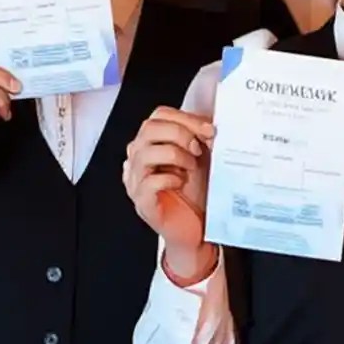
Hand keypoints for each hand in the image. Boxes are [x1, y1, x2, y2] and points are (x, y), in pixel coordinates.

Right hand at [124, 107, 215, 281]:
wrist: (194, 228)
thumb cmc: (193, 193)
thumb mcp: (199, 158)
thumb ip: (199, 138)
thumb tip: (208, 125)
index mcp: (150, 143)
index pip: (158, 115)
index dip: (184, 118)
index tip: (208, 129)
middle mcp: (137, 159)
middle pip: (149, 129)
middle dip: (180, 134)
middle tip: (198, 148)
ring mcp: (135, 181)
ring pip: (145, 153)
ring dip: (176, 156)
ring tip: (191, 167)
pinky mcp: (141, 202)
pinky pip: (149, 182)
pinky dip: (169, 178)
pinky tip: (181, 183)